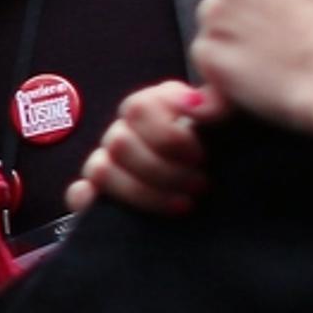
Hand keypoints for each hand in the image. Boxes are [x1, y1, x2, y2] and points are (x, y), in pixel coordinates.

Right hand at [71, 81, 217, 217]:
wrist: (227, 187)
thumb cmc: (224, 151)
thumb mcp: (231, 121)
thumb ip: (220, 103)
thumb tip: (197, 103)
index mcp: (154, 106)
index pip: (138, 108)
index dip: (166, 134)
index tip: (199, 155)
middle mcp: (127, 130)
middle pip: (120, 142)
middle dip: (163, 170)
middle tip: (199, 184)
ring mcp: (110, 160)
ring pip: (102, 170)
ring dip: (144, 192)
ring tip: (183, 203)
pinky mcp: (99, 192)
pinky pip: (80, 192)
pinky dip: (91, 200)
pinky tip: (114, 210)